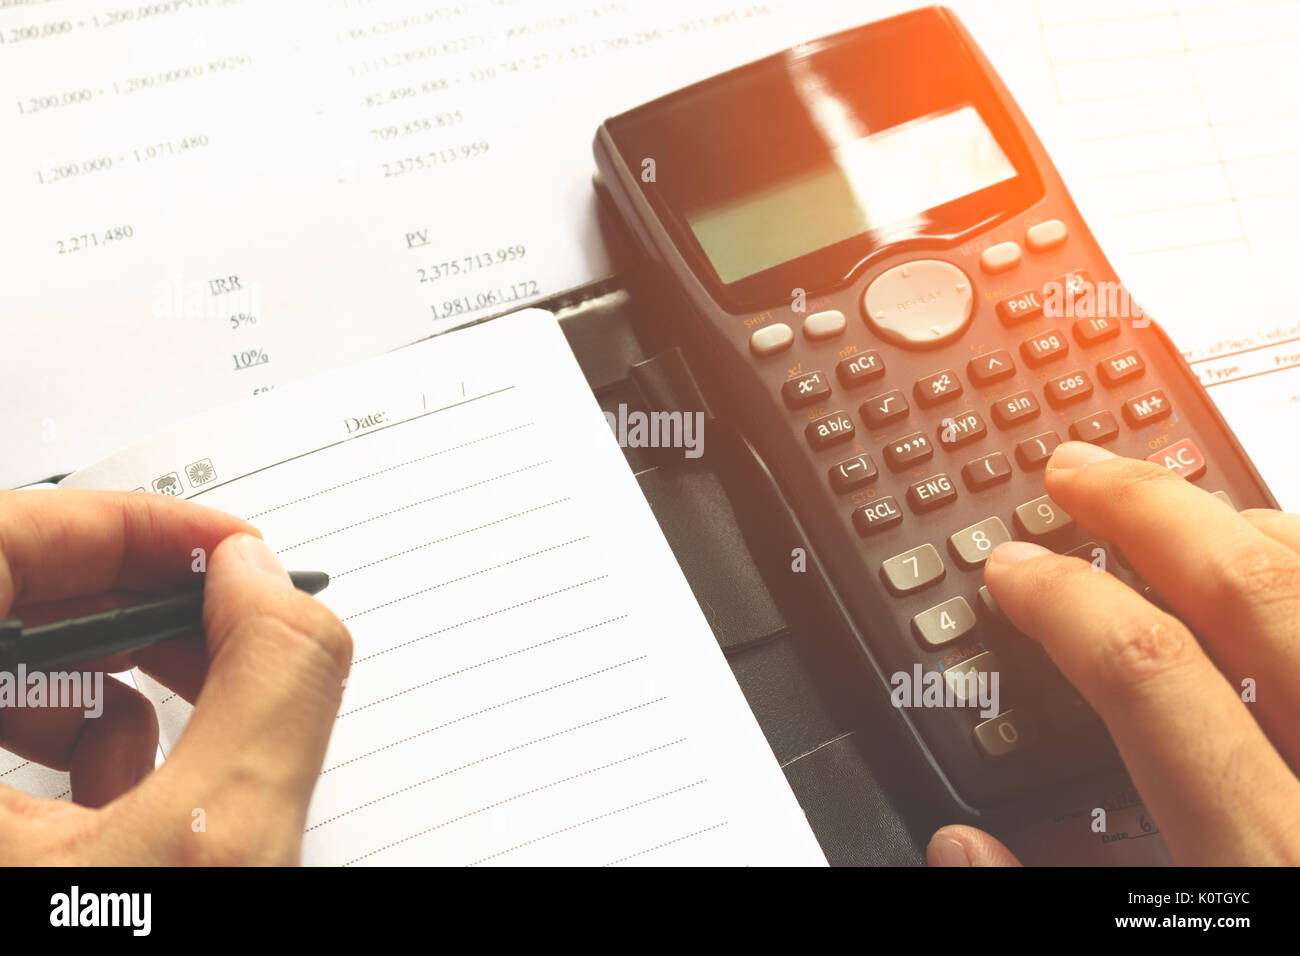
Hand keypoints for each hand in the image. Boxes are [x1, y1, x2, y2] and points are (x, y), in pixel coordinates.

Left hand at [0, 490, 351, 864]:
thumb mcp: (221, 837)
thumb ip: (268, 686)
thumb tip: (261, 580)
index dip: (124, 526)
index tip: (225, 547)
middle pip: (11, 599)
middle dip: (140, 608)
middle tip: (231, 622)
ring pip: (12, 667)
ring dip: (116, 688)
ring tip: (188, 734)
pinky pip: (2, 740)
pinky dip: (84, 752)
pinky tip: (132, 802)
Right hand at [927, 441, 1299, 865]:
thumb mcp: (1174, 955)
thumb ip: (1056, 905)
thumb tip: (961, 849)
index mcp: (1269, 863)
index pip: (1150, 674)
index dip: (1064, 600)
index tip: (1012, 570)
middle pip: (1259, 591)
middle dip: (1153, 511)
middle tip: (1079, 471)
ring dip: (1253, 527)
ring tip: (1180, 503)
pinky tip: (1289, 567)